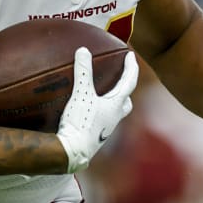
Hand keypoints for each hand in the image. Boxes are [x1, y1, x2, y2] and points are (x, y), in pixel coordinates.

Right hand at [57, 47, 138, 172]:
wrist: (72, 152)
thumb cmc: (81, 123)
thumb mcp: (81, 94)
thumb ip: (83, 72)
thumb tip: (83, 51)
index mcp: (115, 105)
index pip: (129, 82)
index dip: (130, 67)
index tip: (130, 56)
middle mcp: (114, 118)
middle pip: (126, 102)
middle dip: (125, 90)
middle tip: (122, 79)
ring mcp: (105, 129)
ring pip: (115, 113)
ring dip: (113, 102)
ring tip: (104, 95)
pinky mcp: (95, 136)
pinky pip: (102, 120)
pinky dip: (100, 112)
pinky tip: (88, 111)